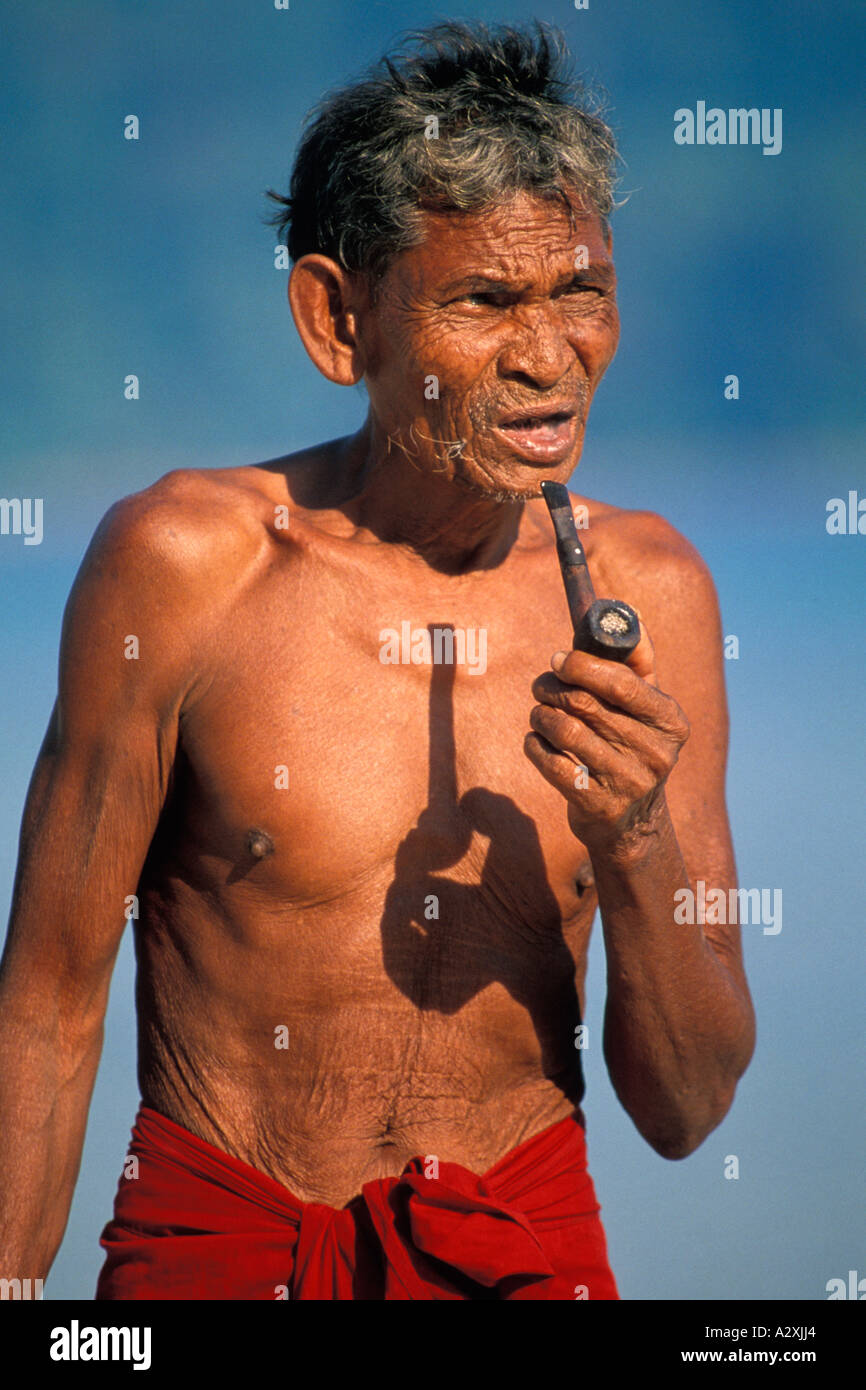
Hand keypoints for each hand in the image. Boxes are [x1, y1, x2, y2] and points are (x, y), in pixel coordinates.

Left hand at [524, 620, 689, 852]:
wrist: (632, 822)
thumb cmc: (632, 745)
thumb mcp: (646, 706)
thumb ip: (635, 660)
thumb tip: (622, 612)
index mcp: (671, 721)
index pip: (623, 683)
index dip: (582, 665)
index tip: (558, 660)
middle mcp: (656, 754)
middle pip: (585, 705)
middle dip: (552, 688)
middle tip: (541, 685)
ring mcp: (628, 783)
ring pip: (565, 732)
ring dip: (541, 716)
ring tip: (539, 714)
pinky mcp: (598, 806)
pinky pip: (551, 763)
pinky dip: (535, 746)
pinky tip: (537, 741)